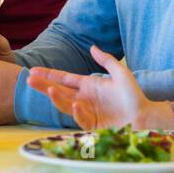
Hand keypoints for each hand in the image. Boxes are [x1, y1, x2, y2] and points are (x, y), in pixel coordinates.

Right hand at [27, 46, 156, 129]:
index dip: (49, 74)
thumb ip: (106, 60)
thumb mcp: (121, 73)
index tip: (33, 70)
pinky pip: (81, 118)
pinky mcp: (92, 126)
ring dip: (56, 98)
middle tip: (29, 80)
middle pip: (58, 91)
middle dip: (43, 85)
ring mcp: (86, 113)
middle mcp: (83, 99)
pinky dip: (77, 112)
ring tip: (48, 89)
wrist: (144, 117)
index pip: (64, 79)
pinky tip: (75, 104)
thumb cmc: (133, 96)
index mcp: (88, 85)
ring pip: (65, 104)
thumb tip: (92, 46)